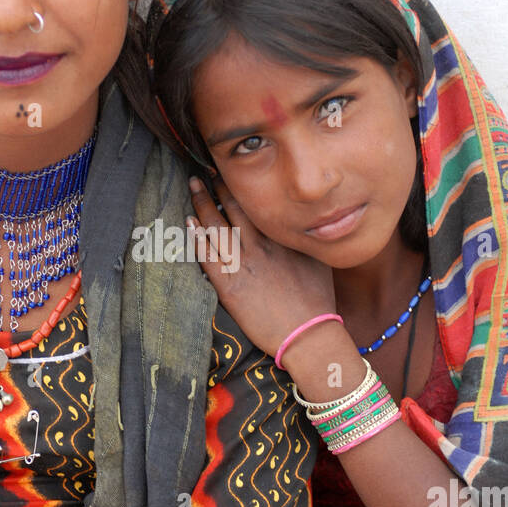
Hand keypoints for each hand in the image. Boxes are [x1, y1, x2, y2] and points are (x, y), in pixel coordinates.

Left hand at [187, 177, 336, 359]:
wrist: (310, 336)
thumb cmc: (318, 302)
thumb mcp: (319, 261)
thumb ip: (306, 240)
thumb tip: (305, 226)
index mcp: (283, 238)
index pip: (259, 203)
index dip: (244, 186)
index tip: (234, 173)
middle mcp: (262, 245)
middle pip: (235, 206)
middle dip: (218, 185)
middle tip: (206, 170)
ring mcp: (244, 265)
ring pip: (218, 226)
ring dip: (202, 203)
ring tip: (193, 185)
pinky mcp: (230, 287)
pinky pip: (208, 256)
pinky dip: (197, 238)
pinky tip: (188, 223)